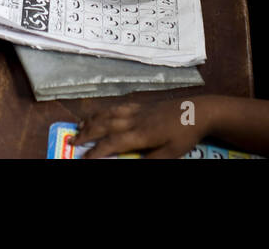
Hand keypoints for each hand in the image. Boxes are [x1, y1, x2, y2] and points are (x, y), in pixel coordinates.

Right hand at [73, 99, 208, 158]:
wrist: (197, 110)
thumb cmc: (184, 134)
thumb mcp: (171, 154)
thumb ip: (151, 161)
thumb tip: (132, 162)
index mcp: (140, 134)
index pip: (112, 143)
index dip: (96, 151)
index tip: (83, 158)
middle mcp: (134, 119)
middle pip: (104, 124)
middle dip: (86, 133)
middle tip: (71, 140)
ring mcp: (137, 110)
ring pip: (108, 113)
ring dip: (91, 120)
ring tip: (78, 126)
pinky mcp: (141, 105)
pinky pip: (117, 106)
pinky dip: (104, 110)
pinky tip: (100, 114)